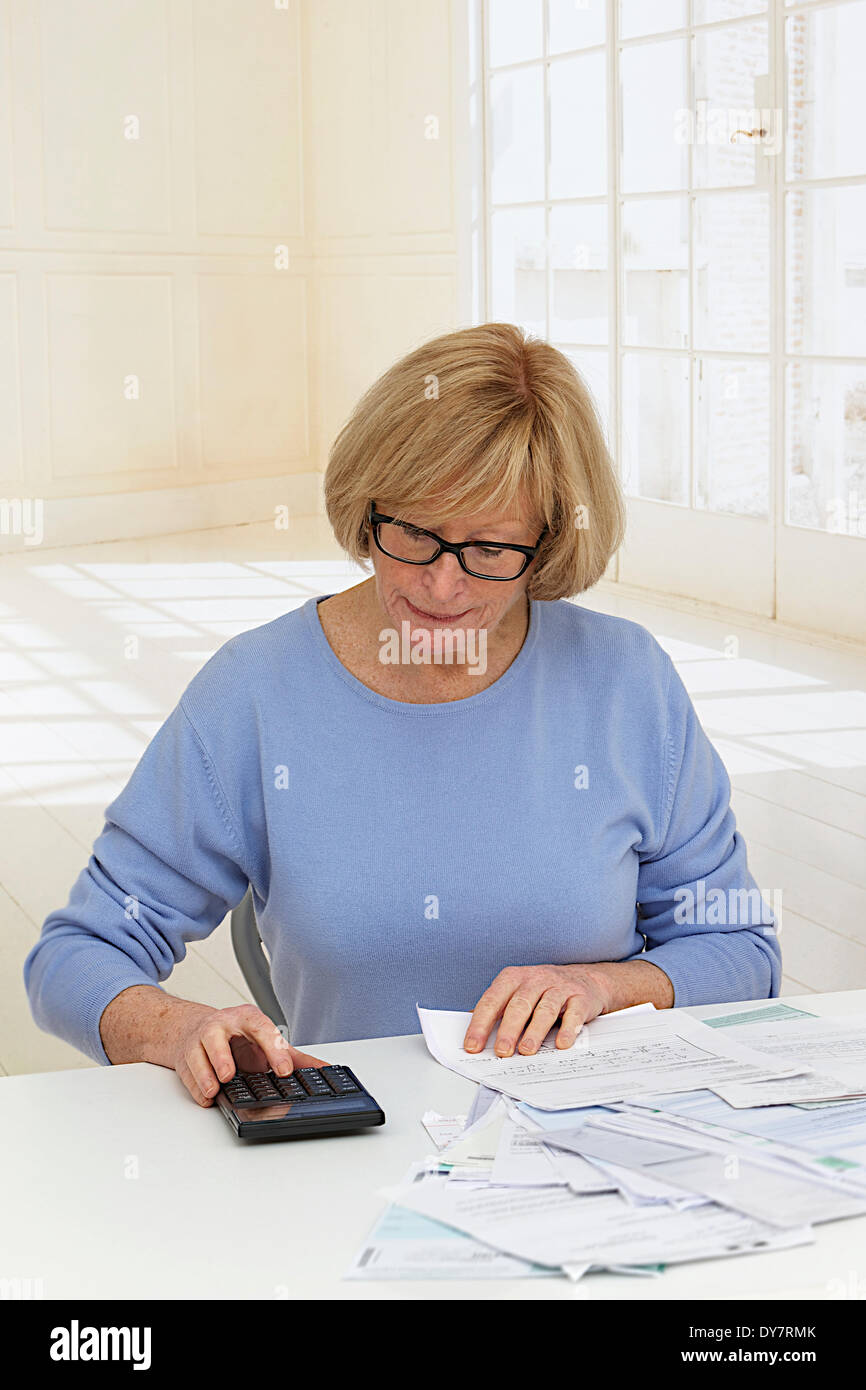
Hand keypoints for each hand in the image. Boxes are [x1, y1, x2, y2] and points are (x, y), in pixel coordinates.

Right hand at [170, 1002, 328, 1106]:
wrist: (200, 1030)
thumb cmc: (239, 1038)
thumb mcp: (268, 1042)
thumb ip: (294, 1057)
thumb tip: (324, 1070)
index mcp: (248, 1019)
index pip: (261, 1028)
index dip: (273, 1049)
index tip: (284, 1070)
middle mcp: (222, 1025)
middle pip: (217, 1035)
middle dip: (222, 1056)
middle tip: (231, 1075)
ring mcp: (200, 1039)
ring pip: (197, 1053)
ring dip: (205, 1073)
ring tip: (215, 1090)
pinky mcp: (186, 1055)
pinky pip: (187, 1071)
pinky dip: (195, 1086)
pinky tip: (205, 1096)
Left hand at [463, 965, 610, 1056]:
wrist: (584, 978)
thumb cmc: (542, 990)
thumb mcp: (516, 992)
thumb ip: (496, 1010)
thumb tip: (473, 1034)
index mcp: (513, 978)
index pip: (492, 1001)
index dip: (480, 1024)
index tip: (473, 1046)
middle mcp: (535, 980)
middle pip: (519, 1005)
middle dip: (508, 1030)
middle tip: (502, 1051)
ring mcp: (559, 987)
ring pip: (545, 1009)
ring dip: (535, 1032)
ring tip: (526, 1050)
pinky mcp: (580, 998)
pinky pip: (574, 1013)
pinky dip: (568, 1029)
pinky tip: (562, 1043)